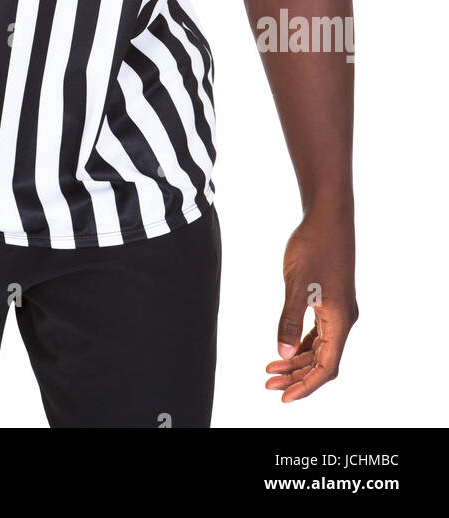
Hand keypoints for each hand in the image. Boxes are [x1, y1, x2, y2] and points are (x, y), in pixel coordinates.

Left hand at [265, 203, 358, 402]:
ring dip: (297, 359)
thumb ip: (289, 320)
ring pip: (320, 346)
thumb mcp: (297, 285)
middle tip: (268, 382)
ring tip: (271, 367)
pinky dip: (302, 342)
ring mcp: (338, 308)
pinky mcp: (331, 298)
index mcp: (340, 321)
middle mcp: (344, 319)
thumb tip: (281, 352)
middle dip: (296, 375)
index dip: (306, 386)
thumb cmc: (314, 247)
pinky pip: (319, 332)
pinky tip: (285, 345)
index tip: (283, 396)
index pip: (326, 367)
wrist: (328, 216)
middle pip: (322, 361)